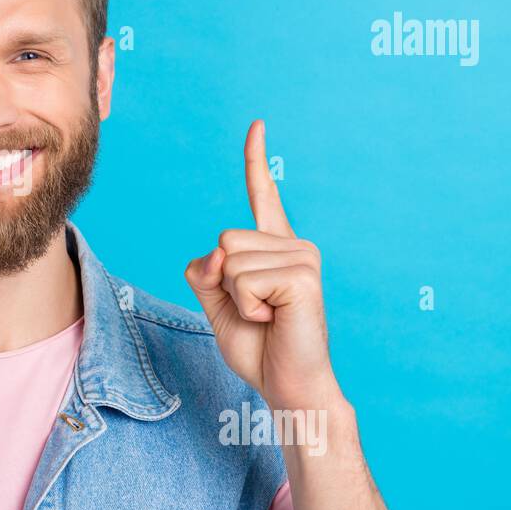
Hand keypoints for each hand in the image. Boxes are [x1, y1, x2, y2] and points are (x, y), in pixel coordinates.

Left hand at [184, 120, 337, 411]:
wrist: (286, 385)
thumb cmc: (257, 346)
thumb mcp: (217, 302)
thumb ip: (207, 269)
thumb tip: (218, 251)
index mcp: (273, 246)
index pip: (262, 194)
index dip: (256, 160)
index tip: (257, 125)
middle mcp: (293, 244)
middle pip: (222, 240)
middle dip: (222, 283)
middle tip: (255, 312)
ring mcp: (303, 257)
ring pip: (229, 261)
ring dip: (236, 299)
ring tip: (267, 317)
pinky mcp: (304, 275)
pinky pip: (242, 280)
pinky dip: (246, 308)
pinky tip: (274, 320)